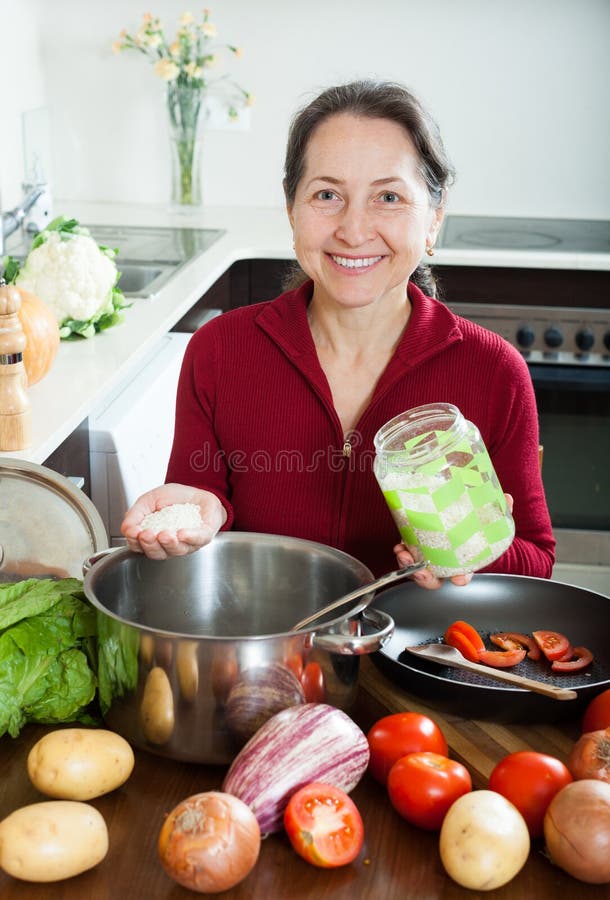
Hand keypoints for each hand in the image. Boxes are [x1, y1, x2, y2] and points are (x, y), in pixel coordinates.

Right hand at [121, 483, 226, 559]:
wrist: (196, 491)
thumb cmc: (173, 498)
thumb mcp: (148, 501)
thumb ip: (135, 513)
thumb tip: (125, 529)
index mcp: (155, 539)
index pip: (141, 548)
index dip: (135, 542)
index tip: (133, 532)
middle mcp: (171, 545)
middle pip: (158, 553)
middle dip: (150, 545)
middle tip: (145, 534)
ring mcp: (188, 543)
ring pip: (178, 550)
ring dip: (169, 544)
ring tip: (164, 534)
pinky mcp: (205, 535)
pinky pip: (198, 540)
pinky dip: (190, 537)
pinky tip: (182, 533)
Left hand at [392, 494, 513, 589]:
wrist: (458, 517)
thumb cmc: (471, 524)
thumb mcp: (485, 517)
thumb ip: (497, 511)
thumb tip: (508, 499)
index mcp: (463, 561)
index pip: (464, 574)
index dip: (462, 578)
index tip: (459, 579)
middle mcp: (444, 563)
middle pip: (435, 579)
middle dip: (426, 578)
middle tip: (422, 571)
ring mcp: (429, 556)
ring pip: (417, 570)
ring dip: (408, 566)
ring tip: (404, 554)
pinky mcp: (416, 547)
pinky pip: (407, 557)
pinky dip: (402, 554)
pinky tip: (399, 546)